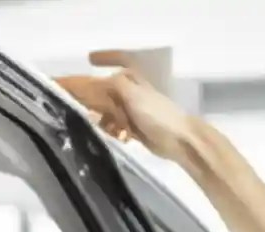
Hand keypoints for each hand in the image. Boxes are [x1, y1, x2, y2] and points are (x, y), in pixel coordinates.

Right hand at [55, 50, 198, 163]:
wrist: (178, 140)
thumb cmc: (156, 114)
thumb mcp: (132, 93)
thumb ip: (112, 84)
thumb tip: (95, 81)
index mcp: (133, 79)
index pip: (119, 61)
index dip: (106, 57)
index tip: (90, 58)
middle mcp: (132, 92)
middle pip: (106, 91)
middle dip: (95, 100)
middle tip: (86, 109)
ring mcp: (133, 111)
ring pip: (108, 110)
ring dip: (104, 119)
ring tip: (109, 127)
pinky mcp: (134, 128)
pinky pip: (115, 126)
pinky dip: (114, 131)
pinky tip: (120, 137)